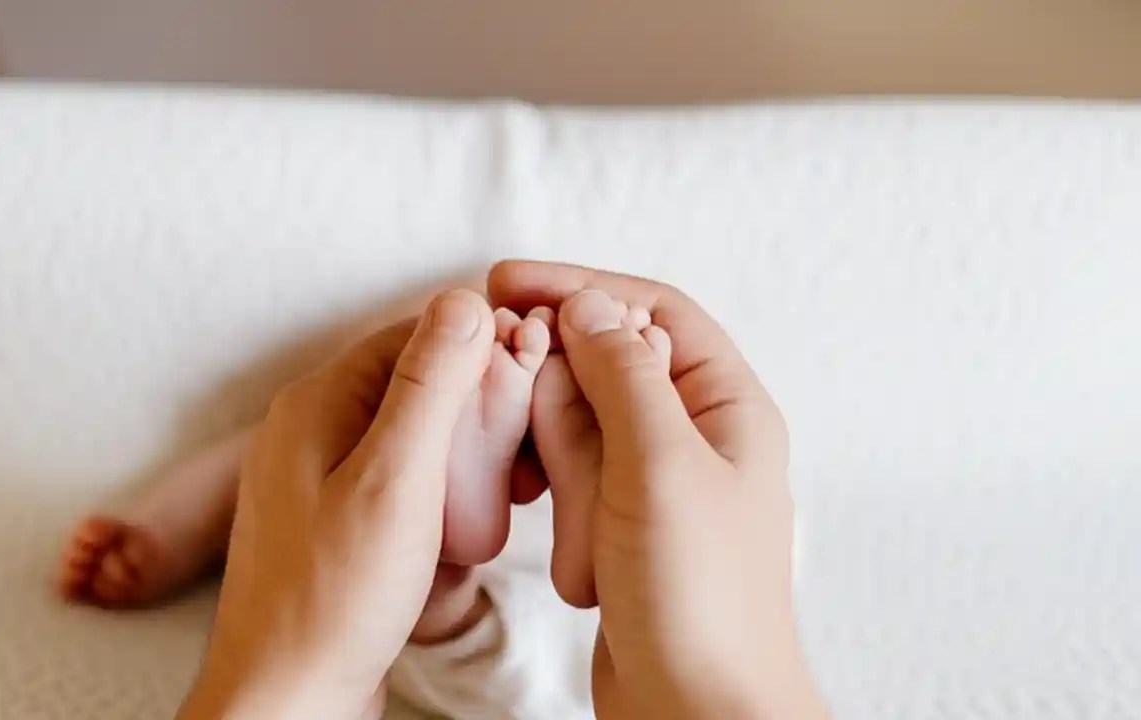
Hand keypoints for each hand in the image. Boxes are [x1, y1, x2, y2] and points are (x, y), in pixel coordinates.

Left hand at [179, 289, 496, 719]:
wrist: (286, 699)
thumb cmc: (334, 599)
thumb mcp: (396, 480)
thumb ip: (430, 386)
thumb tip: (465, 299)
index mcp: (315, 403)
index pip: (414, 336)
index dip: (480, 350)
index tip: (533, 380)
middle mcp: (310, 430)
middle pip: (413, 384)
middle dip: (476, 410)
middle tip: (524, 453)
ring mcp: (319, 478)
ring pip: (412, 436)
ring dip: (463, 457)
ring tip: (506, 496)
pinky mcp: (335, 521)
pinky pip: (400, 483)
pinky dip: (440, 495)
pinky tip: (466, 531)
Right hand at [489, 262, 825, 719]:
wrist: (698, 711)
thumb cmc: (701, 597)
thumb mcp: (661, 466)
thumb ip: (622, 373)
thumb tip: (587, 303)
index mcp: (727, 406)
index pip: (652, 309)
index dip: (581, 285)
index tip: (507, 281)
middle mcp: (695, 435)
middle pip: (606, 366)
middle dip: (566, 400)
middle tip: (544, 440)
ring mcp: (656, 483)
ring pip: (580, 429)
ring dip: (567, 474)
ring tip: (582, 529)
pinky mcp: (622, 525)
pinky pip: (573, 483)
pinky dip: (565, 512)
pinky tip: (581, 563)